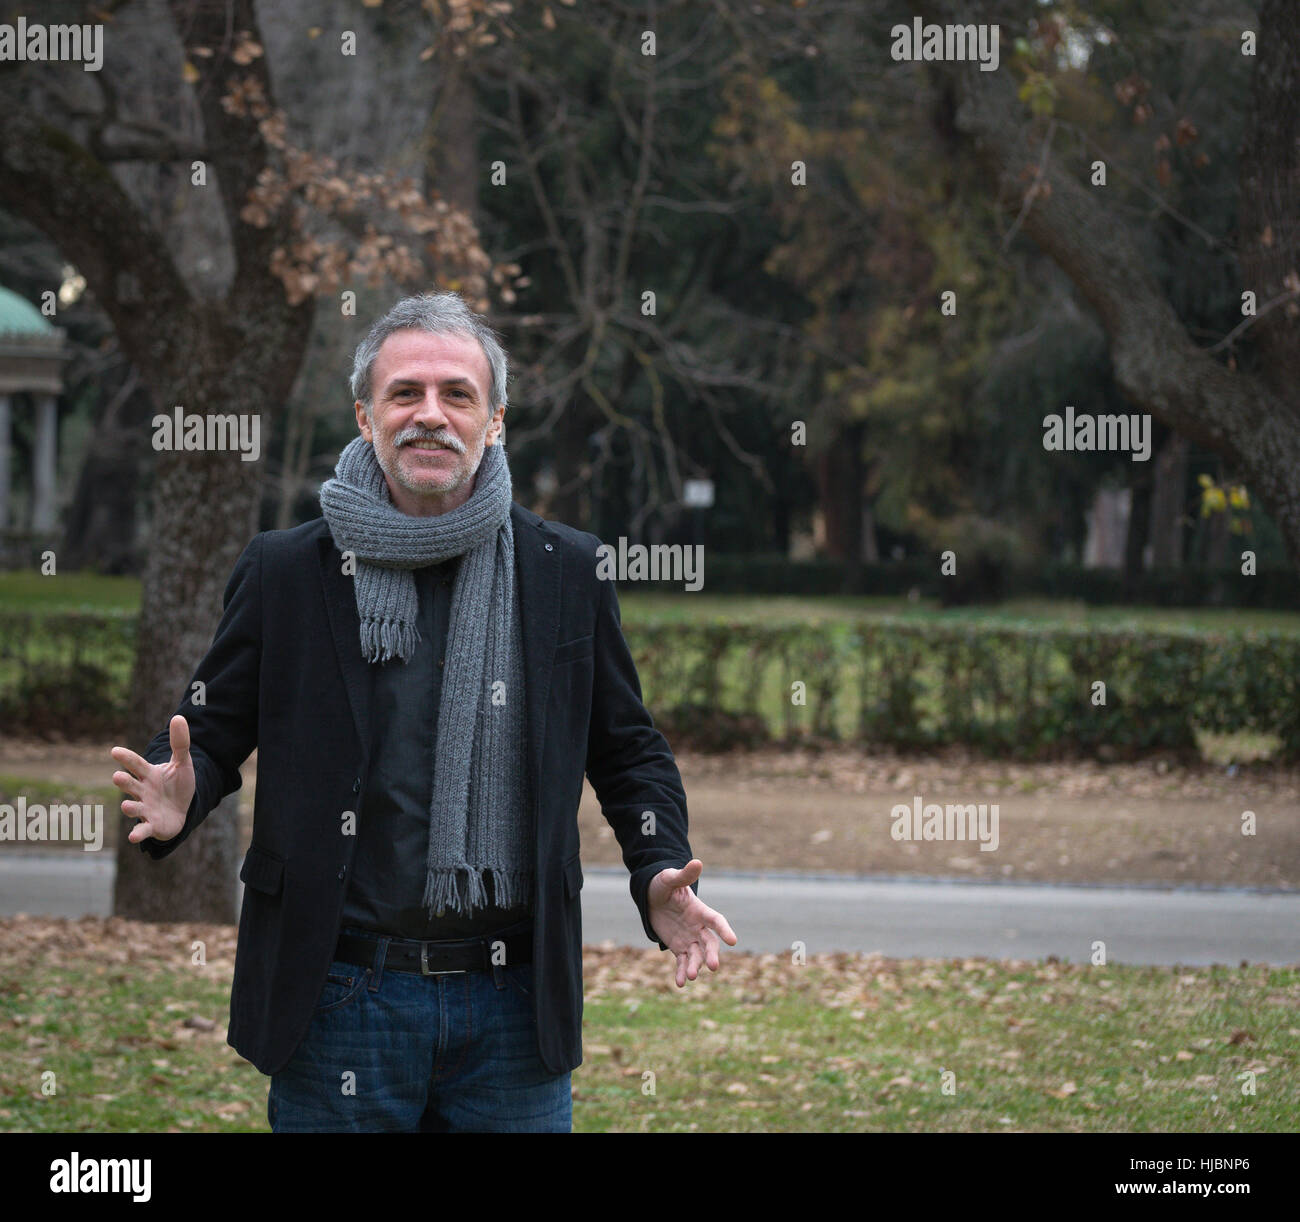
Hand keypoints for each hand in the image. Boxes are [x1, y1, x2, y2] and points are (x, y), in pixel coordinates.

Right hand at [111, 715, 195, 844]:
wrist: (182, 810)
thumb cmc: (177, 785)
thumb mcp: (183, 763)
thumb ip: (180, 743)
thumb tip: (179, 717)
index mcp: (148, 774)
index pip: (136, 764)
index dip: (126, 758)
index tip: (115, 751)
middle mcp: (142, 791)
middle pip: (130, 785)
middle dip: (123, 781)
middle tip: (117, 777)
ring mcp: (145, 808)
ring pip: (133, 807)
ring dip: (129, 807)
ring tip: (126, 805)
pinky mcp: (152, 825)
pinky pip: (143, 829)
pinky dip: (138, 833)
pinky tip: (133, 837)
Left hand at [647, 859, 737, 986]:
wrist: (652, 897)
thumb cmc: (663, 884)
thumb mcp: (670, 878)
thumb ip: (684, 875)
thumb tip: (697, 861)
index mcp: (699, 910)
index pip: (716, 920)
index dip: (724, 930)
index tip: (733, 941)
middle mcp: (697, 926)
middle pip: (709, 943)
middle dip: (712, 954)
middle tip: (713, 967)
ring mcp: (689, 938)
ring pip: (696, 955)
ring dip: (695, 966)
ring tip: (690, 977)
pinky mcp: (678, 947)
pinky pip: (682, 962)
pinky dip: (681, 972)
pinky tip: (680, 983)